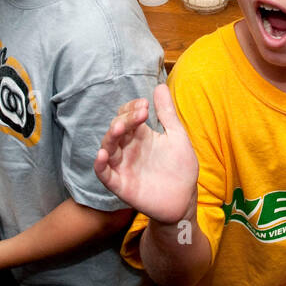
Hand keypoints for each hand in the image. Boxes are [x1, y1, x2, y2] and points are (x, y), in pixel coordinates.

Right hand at [93, 84, 198, 224]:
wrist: (185, 199)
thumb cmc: (181, 168)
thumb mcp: (177, 137)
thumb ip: (167, 113)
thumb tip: (160, 85)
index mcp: (141, 136)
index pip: (127, 116)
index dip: (132, 109)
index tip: (145, 106)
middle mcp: (128, 149)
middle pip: (117, 129)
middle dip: (124, 119)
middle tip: (139, 114)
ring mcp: (123, 166)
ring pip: (108, 148)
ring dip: (111, 136)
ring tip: (119, 128)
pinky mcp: (121, 184)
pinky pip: (104, 174)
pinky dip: (100, 165)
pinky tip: (103, 154)